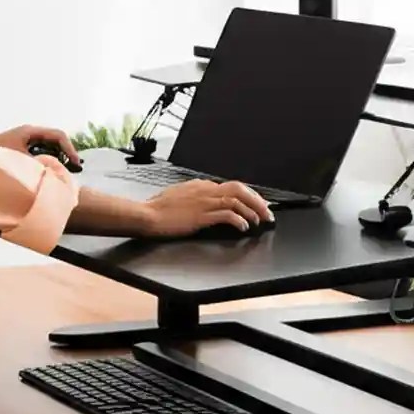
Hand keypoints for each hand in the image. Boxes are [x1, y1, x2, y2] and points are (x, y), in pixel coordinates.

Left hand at [0, 124, 79, 165]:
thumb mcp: (20, 162)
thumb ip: (41, 165)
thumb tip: (58, 171)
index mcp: (30, 131)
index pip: (58, 135)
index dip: (70, 149)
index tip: (76, 164)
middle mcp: (28, 133)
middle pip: (55, 139)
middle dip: (66, 154)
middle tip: (74, 170)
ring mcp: (24, 140)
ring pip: (48, 146)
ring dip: (58, 158)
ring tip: (64, 173)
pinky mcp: (20, 149)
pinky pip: (40, 152)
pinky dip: (48, 161)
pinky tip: (49, 173)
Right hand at [142, 180, 273, 237]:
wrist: (146, 215)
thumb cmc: (157, 209)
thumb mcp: (178, 196)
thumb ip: (193, 196)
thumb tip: (203, 200)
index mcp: (200, 185)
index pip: (231, 186)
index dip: (249, 195)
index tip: (258, 204)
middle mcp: (205, 190)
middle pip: (239, 189)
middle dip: (257, 200)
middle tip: (268, 212)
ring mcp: (204, 201)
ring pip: (237, 200)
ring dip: (252, 211)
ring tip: (260, 221)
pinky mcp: (201, 215)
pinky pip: (227, 214)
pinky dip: (239, 220)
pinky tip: (244, 227)